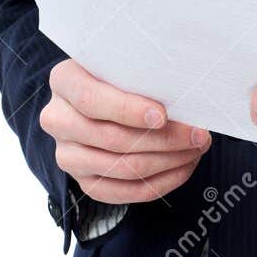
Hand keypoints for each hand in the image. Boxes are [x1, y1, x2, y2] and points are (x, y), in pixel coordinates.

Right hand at [41, 59, 211, 204]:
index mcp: (64, 81)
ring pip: (121, 168)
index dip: (128, 110)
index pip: (91, 100)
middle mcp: (58, 119)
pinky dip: (158, 183)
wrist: (102, 96)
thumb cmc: (120, 75)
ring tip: (196, 149)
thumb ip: (141, 74)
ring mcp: (67, 154)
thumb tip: (184, 96)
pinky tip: (181, 168)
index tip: (163, 115)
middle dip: (164, 139)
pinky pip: (122, 192)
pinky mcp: (83, 181)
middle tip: (199, 135)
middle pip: (112, 139)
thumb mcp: (124, 64)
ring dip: (167, 161)